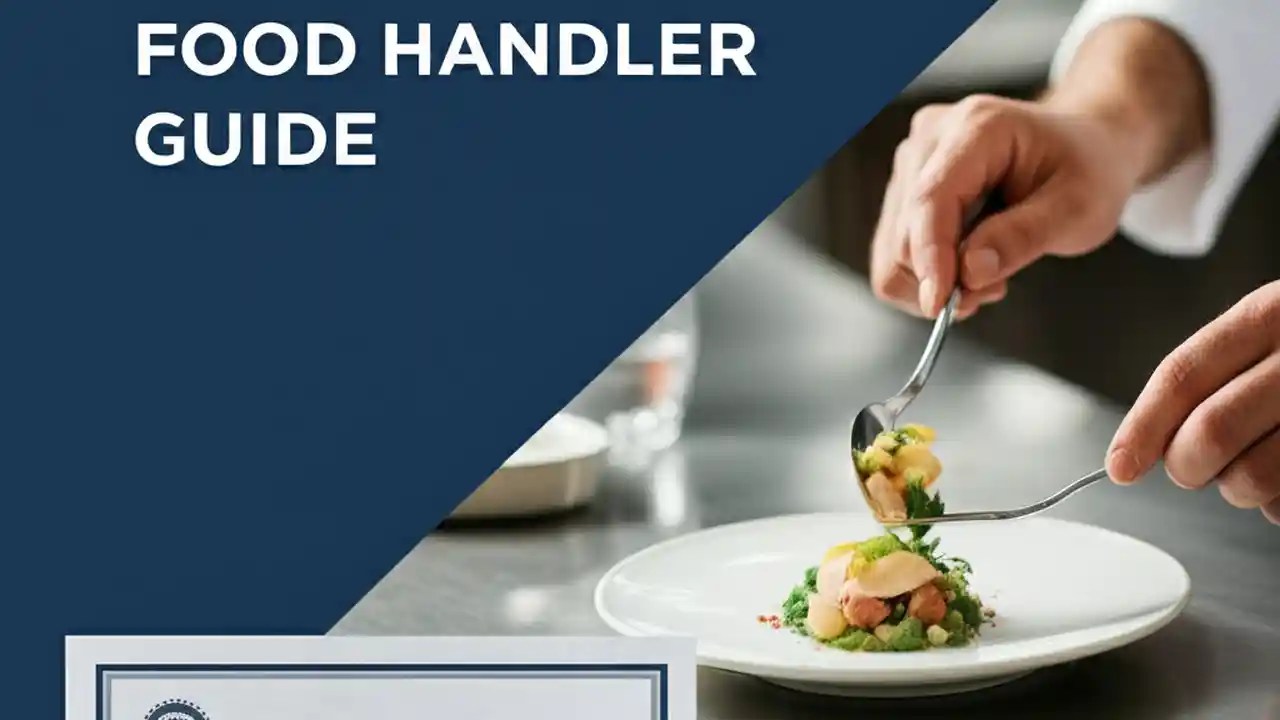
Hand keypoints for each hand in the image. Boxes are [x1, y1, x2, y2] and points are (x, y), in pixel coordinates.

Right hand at [870, 94, 1140, 318]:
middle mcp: (932, 138)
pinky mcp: (905, 189)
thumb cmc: (1088, 170)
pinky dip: (927, 276)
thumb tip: (969, 271)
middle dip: (940, 277)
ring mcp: (913, 162)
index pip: (932, 198)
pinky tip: (968, 266)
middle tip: (994, 289)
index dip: (930, 256)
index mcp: (977, 127)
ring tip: (988, 274)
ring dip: (934, 280)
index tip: (941, 305)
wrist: (1084, 148)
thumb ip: (1023, 237)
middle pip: (903, 230)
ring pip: (892, 249)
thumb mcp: (1080, 208)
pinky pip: (894, 252)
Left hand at [1108, 281, 1279, 523]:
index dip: (1141, 427)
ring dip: (1239, 489)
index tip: (1118, 466)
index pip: (1183, 374)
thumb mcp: (1269, 337)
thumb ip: (1209, 380)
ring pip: (1252, 478)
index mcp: (1272, 313)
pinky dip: (1279, 504)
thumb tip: (1140, 446)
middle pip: (1210, 433)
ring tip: (1258, 468)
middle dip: (1187, 466)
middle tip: (1194, 469)